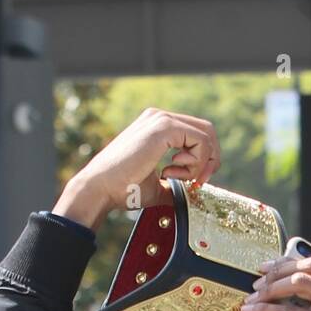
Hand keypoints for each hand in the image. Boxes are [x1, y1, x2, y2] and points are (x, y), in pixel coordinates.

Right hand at [52, 107, 221, 229]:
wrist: (100, 188)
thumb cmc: (122, 189)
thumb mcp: (157, 187)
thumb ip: (177, 185)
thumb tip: (193, 193)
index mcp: (157, 126)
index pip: (197, 134)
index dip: (204, 160)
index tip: (193, 182)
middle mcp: (160, 117)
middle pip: (207, 130)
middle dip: (210, 160)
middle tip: (196, 182)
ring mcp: (161, 119)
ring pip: (206, 135)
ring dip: (201, 163)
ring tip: (176, 178)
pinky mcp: (163, 128)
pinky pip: (200, 141)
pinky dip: (196, 162)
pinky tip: (172, 173)